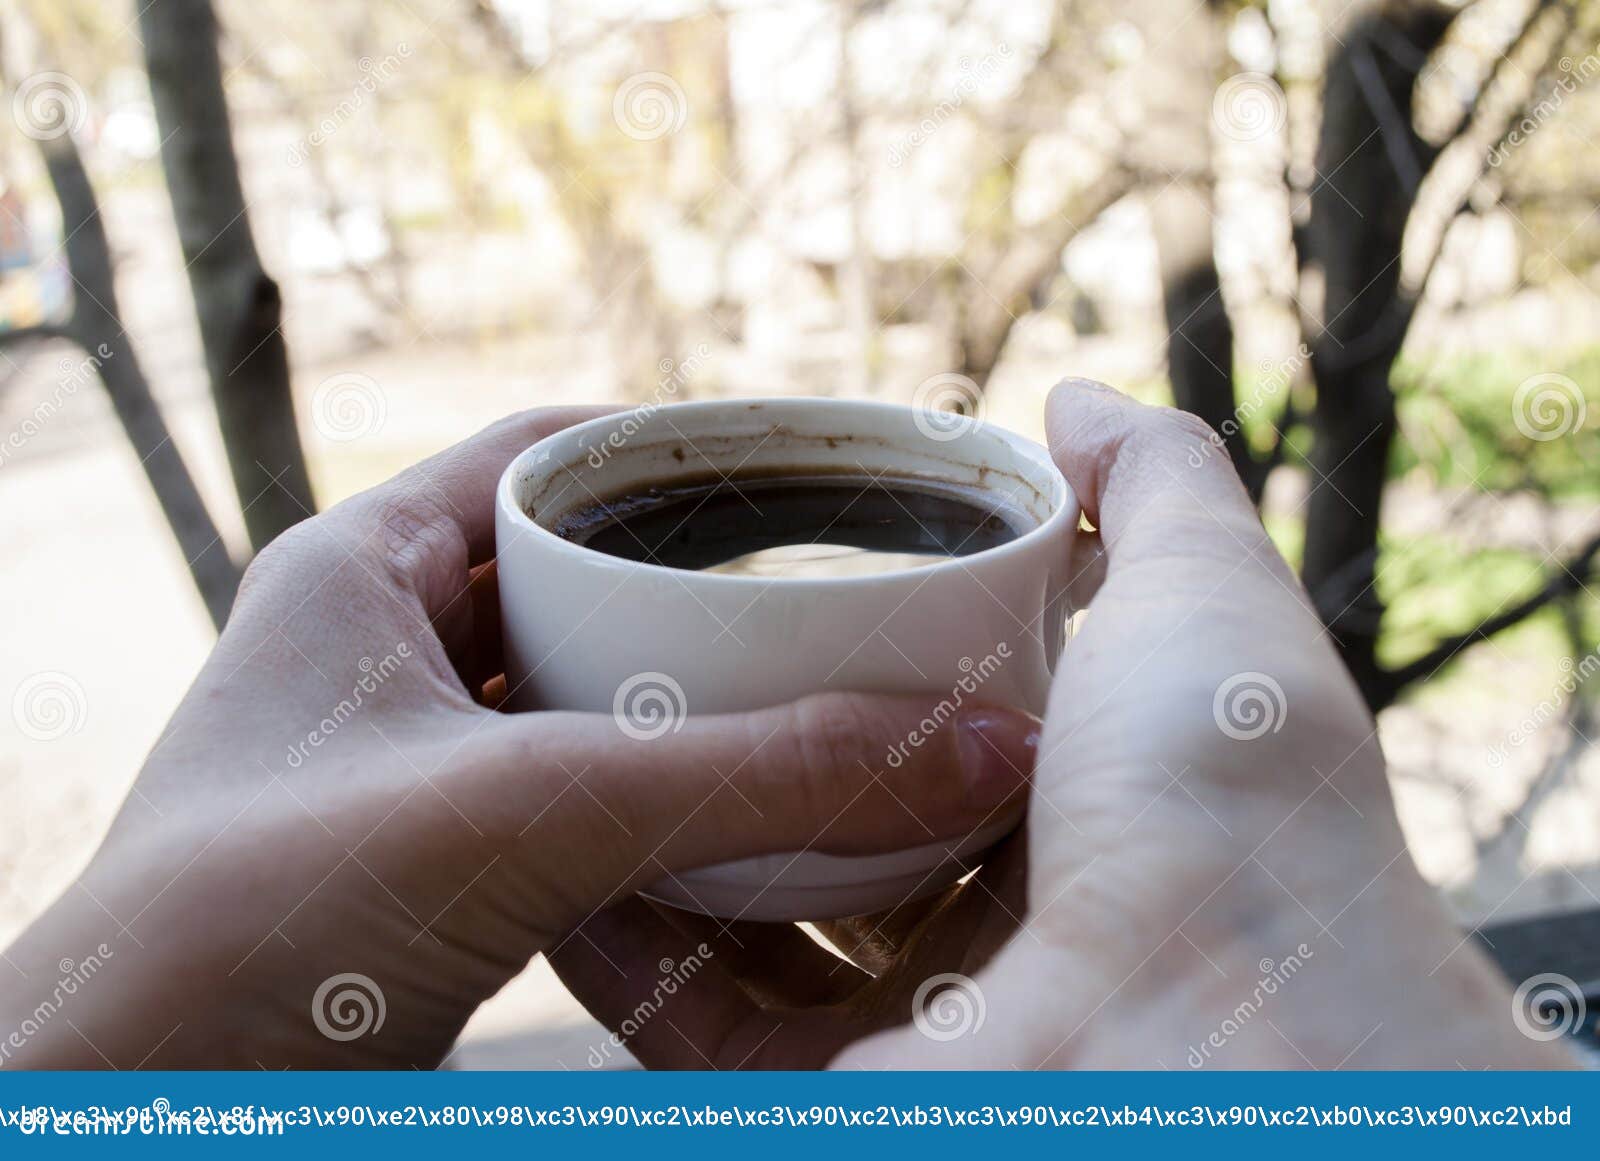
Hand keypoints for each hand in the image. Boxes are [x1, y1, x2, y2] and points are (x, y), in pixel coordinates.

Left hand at [0, 408, 1037, 1068]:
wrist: (141, 1117)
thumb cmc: (259, 925)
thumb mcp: (528, 813)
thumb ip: (754, 774)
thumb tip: (974, 746)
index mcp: (360, 569)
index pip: (545, 454)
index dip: (677, 452)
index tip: (804, 475)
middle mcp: (375, 650)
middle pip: (575, 576)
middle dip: (701, 593)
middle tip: (833, 601)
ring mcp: (397, 761)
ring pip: (576, 699)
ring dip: (684, 709)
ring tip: (810, 706)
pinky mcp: (424, 864)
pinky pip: (566, 802)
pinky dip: (651, 810)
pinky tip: (735, 829)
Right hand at [559, 382, 1573, 1069]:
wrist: (1218, 1026)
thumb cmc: (1222, 795)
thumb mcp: (1205, 589)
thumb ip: (1155, 482)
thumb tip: (1071, 405)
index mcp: (1082, 803)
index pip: (934, 720)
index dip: (848, 653)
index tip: (754, 582)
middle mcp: (1002, 916)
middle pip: (829, 817)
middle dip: (730, 744)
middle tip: (630, 662)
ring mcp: (916, 1014)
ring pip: (746, 921)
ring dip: (654, 842)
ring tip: (568, 749)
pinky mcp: (836, 1088)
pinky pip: (693, 1022)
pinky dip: (621, 953)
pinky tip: (560, 869)